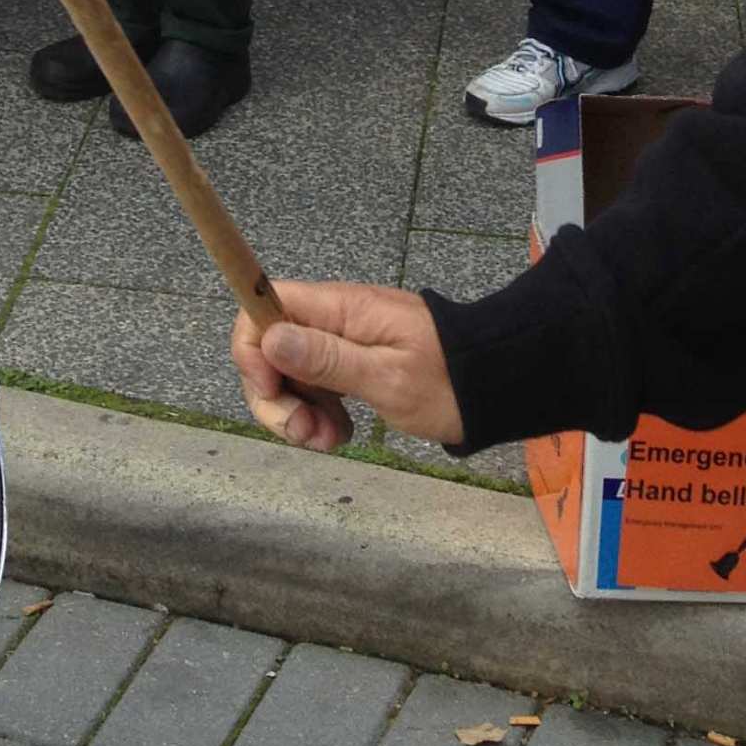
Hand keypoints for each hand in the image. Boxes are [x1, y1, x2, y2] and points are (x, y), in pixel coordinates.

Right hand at [232, 280, 462, 453]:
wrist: (494, 384)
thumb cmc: (446, 381)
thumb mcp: (387, 377)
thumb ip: (327, 358)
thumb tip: (269, 338)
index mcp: (339, 309)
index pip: (263, 304)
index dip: (252, 349)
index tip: (274, 392)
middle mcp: (333, 318)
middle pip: (269, 346)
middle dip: (275, 396)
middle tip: (304, 436)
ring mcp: (342, 341)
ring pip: (289, 371)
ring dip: (297, 412)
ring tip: (330, 441)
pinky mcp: (352, 363)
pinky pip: (315, 385)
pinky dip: (317, 414)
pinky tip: (341, 434)